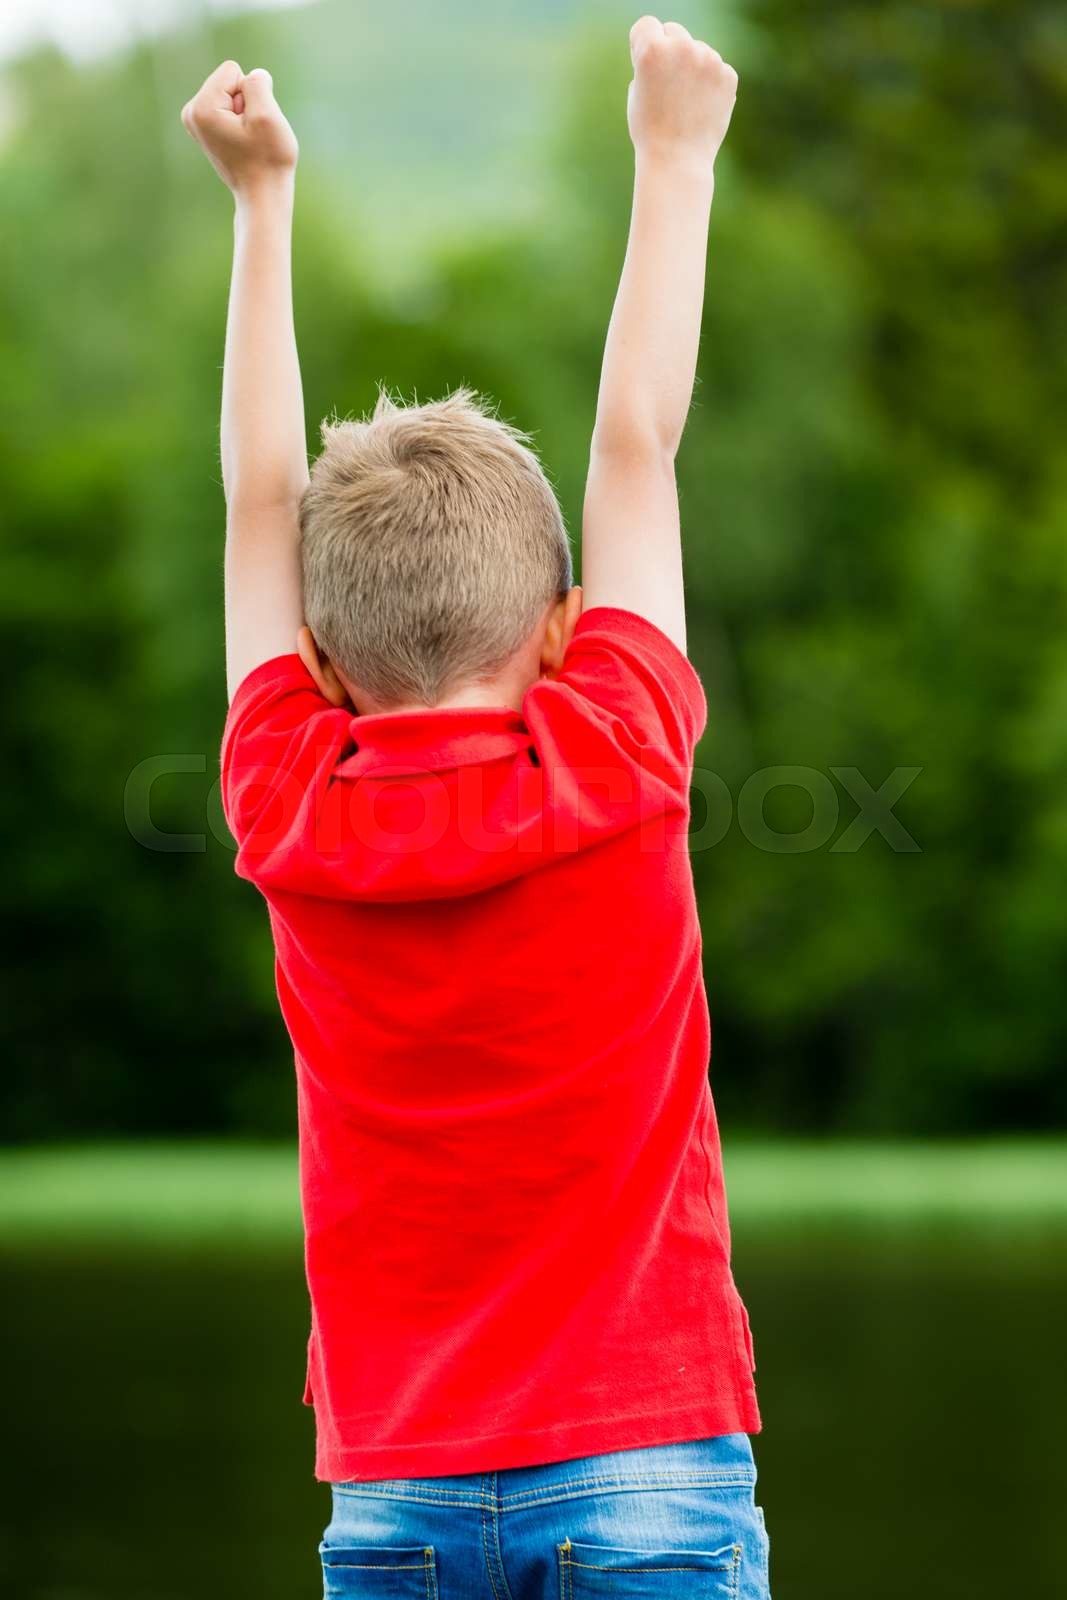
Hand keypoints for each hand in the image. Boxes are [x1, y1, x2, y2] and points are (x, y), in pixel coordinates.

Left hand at [181, 61, 297, 197]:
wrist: (263, 197)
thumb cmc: (268, 161)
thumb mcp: (268, 115)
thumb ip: (258, 83)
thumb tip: (254, 75)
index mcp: (201, 107)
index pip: (234, 71)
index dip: (252, 95)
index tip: (252, 126)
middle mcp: (191, 111)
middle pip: (230, 81)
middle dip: (247, 104)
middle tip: (251, 136)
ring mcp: (195, 120)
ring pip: (232, 94)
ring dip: (247, 114)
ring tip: (248, 141)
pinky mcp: (205, 126)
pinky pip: (230, 107)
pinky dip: (241, 122)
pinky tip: (242, 143)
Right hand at [627, 17, 737, 168]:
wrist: (677, 161)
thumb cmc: (649, 130)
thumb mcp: (637, 90)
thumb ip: (652, 62)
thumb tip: (669, 48)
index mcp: (652, 49)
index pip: (646, 25)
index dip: (642, 45)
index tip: (644, 64)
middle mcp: (682, 47)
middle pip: (674, 31)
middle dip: (669, 51)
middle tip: (666, 86)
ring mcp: (709, 59)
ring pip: (697, 50)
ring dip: (692, 67)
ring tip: (684, 102)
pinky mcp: (728, 74)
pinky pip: (716, 69)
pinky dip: (710, 84)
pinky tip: (700, 107)